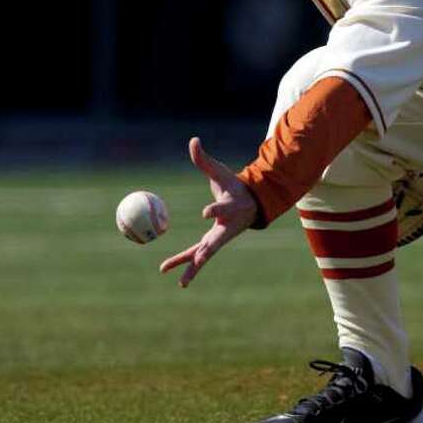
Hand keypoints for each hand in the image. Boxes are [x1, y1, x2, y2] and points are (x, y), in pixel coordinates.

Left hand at [159, 137, 257, 287]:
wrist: (249, 205)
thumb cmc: (233, 186)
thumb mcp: (219, 172)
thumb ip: (204, 159)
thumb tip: (193, 140)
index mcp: (229, 209)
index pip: (220, 209)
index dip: (213, 210)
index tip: (204, 212)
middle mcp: (225, 227)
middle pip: (215, 242)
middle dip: (207, 252)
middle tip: (199, 260)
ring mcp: (219, 238)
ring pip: (204, 254)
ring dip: (192, 267)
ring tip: (181, 283)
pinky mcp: (213, 243)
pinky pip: (198, 255)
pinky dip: (187, 265)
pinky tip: (173, 275)